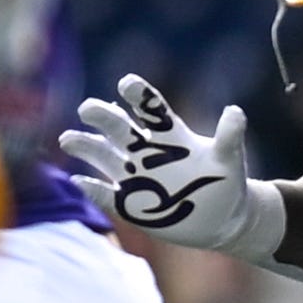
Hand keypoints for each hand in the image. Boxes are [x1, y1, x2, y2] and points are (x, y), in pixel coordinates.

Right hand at [60, 76, 276, 259]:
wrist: (222, 219)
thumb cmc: (226, 182)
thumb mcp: (231, 159)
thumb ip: (229, 136)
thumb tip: (235, 112)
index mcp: (169, 134)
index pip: (149, 107)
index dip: (137, 94)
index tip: (126, 83)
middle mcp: (146, 151)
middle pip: (118, 127)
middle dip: (102, 117)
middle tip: (88, 108)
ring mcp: (134, 176)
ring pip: (103, 156)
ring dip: (86, 147)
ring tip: (67, 139)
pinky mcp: (129, 204)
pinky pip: (105, 196)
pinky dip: (92, 190)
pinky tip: (77, 182)